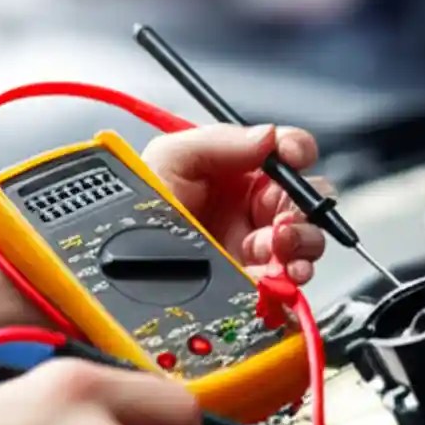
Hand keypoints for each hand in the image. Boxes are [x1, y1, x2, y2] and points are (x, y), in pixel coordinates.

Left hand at [142, 124, 332, 283]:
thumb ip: (218, 141)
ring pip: (306, 241)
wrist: (118, 270)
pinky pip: (291, 280)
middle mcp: (251, 212)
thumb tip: (269, 137)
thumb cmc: (134, 213)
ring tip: (280, 246)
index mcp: (237, 176)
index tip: (294, 157)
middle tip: (283, 218)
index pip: (285, 155)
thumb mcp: (167, 160)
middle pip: (305, 200)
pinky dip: (293, 277)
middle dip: (304, 206)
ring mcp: (256, 251)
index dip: (296, 151)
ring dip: (303, 241)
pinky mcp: (255, 287)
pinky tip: (280, 274)